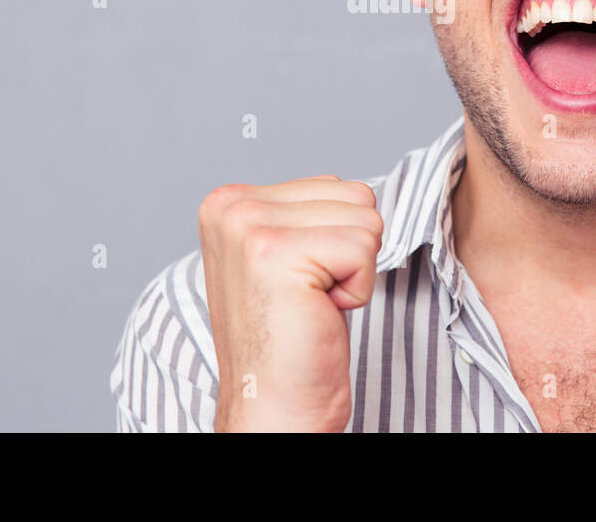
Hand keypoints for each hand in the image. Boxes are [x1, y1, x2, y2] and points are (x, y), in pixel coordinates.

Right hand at [198, 175, 381, 431]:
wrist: (272, 408)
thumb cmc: (289, 342)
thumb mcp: (285, 257)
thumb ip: (306, 214)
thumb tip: (356, 191)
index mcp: (230, 201)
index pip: (335, 186)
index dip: (336, 240)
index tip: (300, 283)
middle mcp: (232, 206)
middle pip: (355, 196)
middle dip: (349, 252)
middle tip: (310, 297)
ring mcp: (250, 227)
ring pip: (365, 219)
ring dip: (354, 270)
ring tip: (313, 304)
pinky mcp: (277, 252)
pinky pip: (364, 248)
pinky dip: (357, 289)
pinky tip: (320, 313)